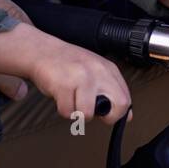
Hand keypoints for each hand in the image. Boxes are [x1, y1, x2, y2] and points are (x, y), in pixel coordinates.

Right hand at [0, 22, 131, 126]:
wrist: (41, 51)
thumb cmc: (67, 64)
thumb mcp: (95, 72)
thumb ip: (112, 91)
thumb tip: (128, 116)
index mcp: (108, 69)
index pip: (126, 99)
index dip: (116, 113)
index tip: (105, 114)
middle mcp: (98, 71)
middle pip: (117, 106)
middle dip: (104, 116)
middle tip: (90, 111)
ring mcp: (82, 77)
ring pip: (87, 114)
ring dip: (76, 113)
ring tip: (70, 99)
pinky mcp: (64, 84)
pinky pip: (67, 112)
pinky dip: (62, 108)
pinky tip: (60, 95)